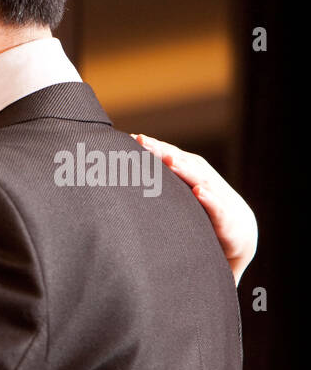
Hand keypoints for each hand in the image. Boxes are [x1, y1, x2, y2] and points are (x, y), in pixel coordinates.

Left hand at [133, 133, 256, 285]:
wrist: (239, 232)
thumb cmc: (203, 211)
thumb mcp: (181, 195)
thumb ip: (163, 184)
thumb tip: (131, 177)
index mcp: (191, 174)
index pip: (170, 156)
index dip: (154, 146)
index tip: (133, 137)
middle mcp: (204, 180)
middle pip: (182, 162)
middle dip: (163, 151)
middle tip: (142, 141)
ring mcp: (216, 197)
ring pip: (199, 180)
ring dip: (185, 169)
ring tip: (168, 161)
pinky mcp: (225, 217)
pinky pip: (217, 207)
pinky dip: (209, 198)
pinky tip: (199, 192)